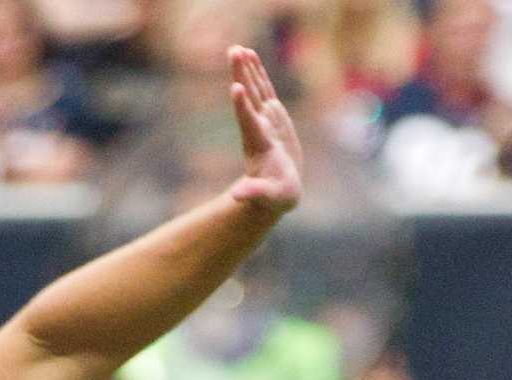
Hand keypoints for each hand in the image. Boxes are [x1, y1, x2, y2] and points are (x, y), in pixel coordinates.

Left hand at [227, 45, 301, 216]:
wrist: (278, 191)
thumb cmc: (276, 198)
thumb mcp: (269, 198)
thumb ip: (254, 194)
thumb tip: (237, 196)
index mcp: (259, 147)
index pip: (249, 124)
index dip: (243, 107)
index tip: (235, 88)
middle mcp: (258, 130)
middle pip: (249, 99)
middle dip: (241, 77)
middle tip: (233, 52)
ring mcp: (265, 121)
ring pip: (255, 90)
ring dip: (247, 70)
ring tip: (238, 49)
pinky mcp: (273, 116)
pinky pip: (265, 90)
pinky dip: (258, 73)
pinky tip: (251, 56)